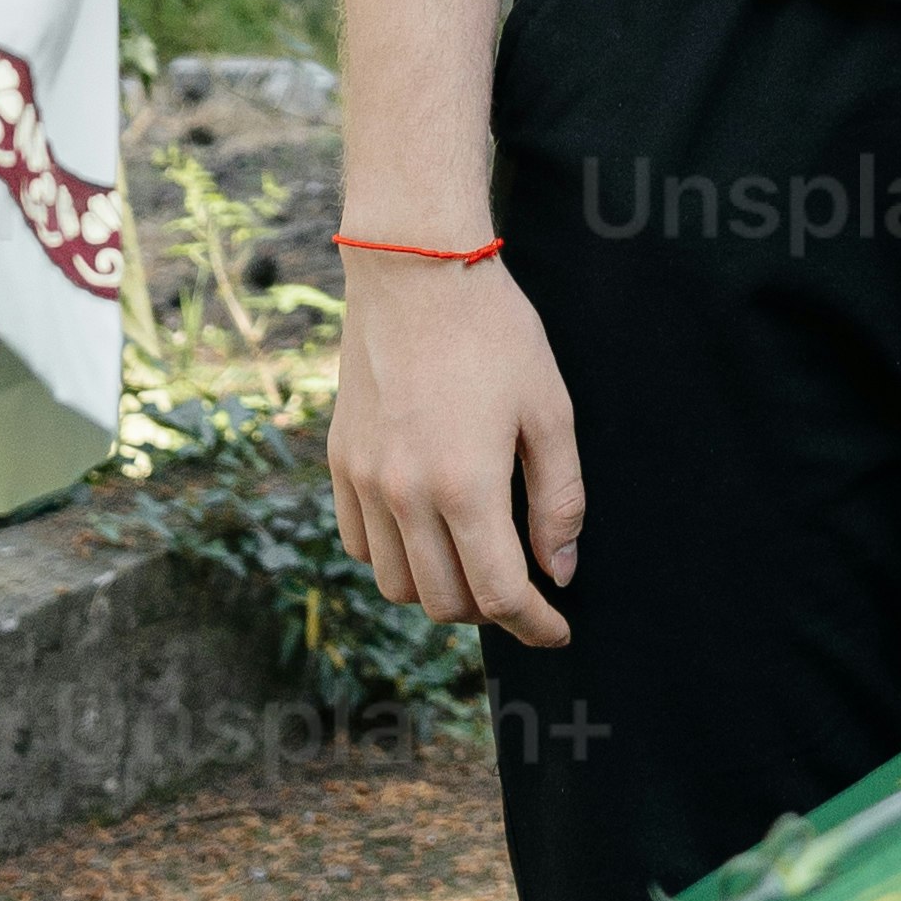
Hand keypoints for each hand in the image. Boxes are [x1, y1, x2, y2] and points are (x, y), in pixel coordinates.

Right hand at [326, 252, 582, 652]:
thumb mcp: (549, 410)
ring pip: (396, 585)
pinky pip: (359, 545)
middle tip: (523, 587)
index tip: (558, 629)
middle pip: (445, 603)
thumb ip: (559, 499)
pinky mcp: (341, 462)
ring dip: (440, 590)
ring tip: (474, 560)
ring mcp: (366, 481)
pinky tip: (426, 533)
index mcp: (466, 486)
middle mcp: (406, 495)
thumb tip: (559, 569)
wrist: (414, 270)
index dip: (536, 624)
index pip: (500, 594)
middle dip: (491, 610)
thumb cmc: (494, 333)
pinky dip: (393, 558)